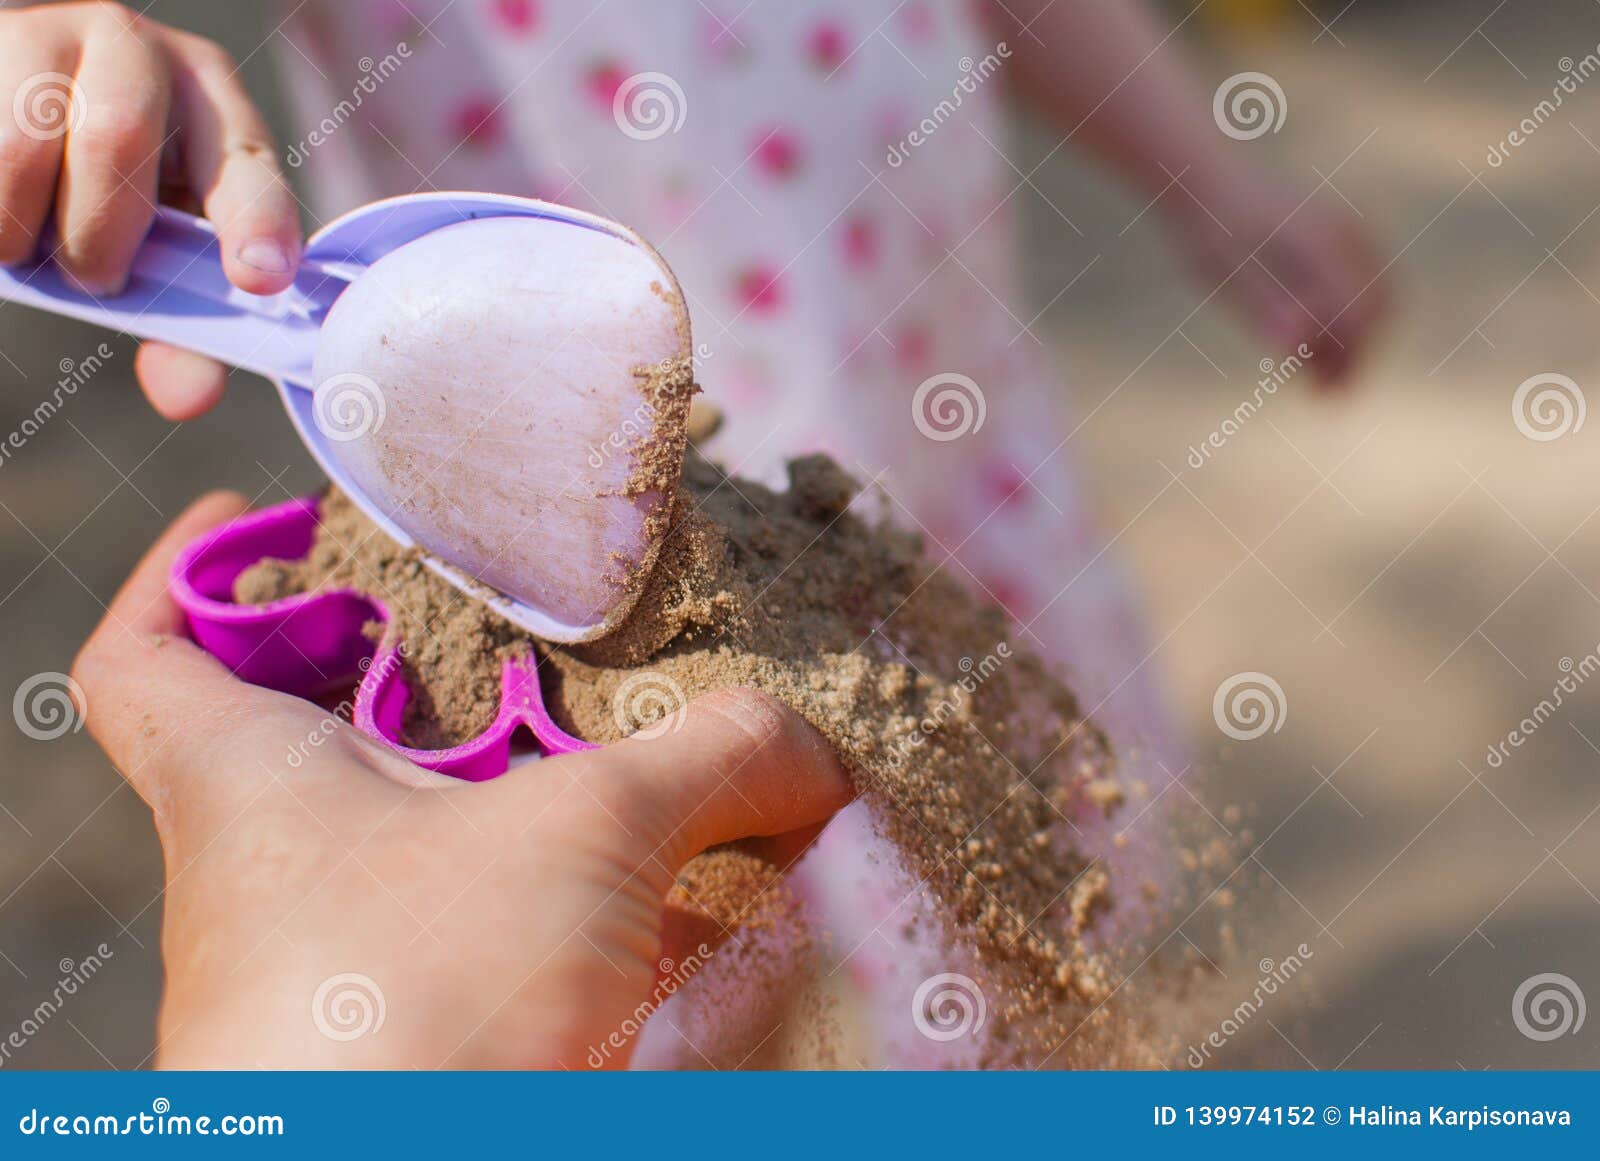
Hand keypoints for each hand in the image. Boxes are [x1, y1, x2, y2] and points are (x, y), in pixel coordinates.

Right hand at [1, 3, 299, 417]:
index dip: (257, 222)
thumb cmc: (111, 186)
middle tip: (91, 276)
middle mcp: (133, 47)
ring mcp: (42, 33)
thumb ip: (182, 324)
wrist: (20, 95)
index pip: (246, 165)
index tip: (259, 279)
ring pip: (21, 143)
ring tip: (22, 243)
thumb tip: (186, 395)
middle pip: (116, 139)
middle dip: (97, 234)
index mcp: (210, 101)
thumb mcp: (158, 244)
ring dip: (15, 223)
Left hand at [71, 493, 850, 1068]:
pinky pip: (481, 952)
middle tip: (498, 634)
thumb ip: (711, 761)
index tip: (267, 524)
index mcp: (246, 783)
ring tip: (633, 775)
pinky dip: (566, 923)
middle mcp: (265, 875)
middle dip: (404, 682)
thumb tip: (810, 749)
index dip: (189, 570)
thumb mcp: (588, 837)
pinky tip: (678, 925)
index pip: (144, 653)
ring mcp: (329, 972)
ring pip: (403, 856)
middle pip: (300, 740)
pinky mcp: (406, 1047)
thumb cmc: (419, 1006)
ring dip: (507, 811)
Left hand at [1164, 174, 1389, 387]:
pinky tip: (1322, 346)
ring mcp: (1352, 231)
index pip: (1353, 316)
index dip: (1347, 361)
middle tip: (1327, 397)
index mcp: (1317, 245)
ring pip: (1377, 298)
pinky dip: (1353, 317)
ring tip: (1324, 381)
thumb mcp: (1229, 276)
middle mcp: (1344, 235)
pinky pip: (1368, 282)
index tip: (1328, 398)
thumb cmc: (1212, 233)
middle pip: (1373, 310)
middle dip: (1356, 357)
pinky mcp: (1349, 234)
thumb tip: (1293, 348)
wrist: (1212, 183)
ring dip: (1358, 341)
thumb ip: (1264, 309)